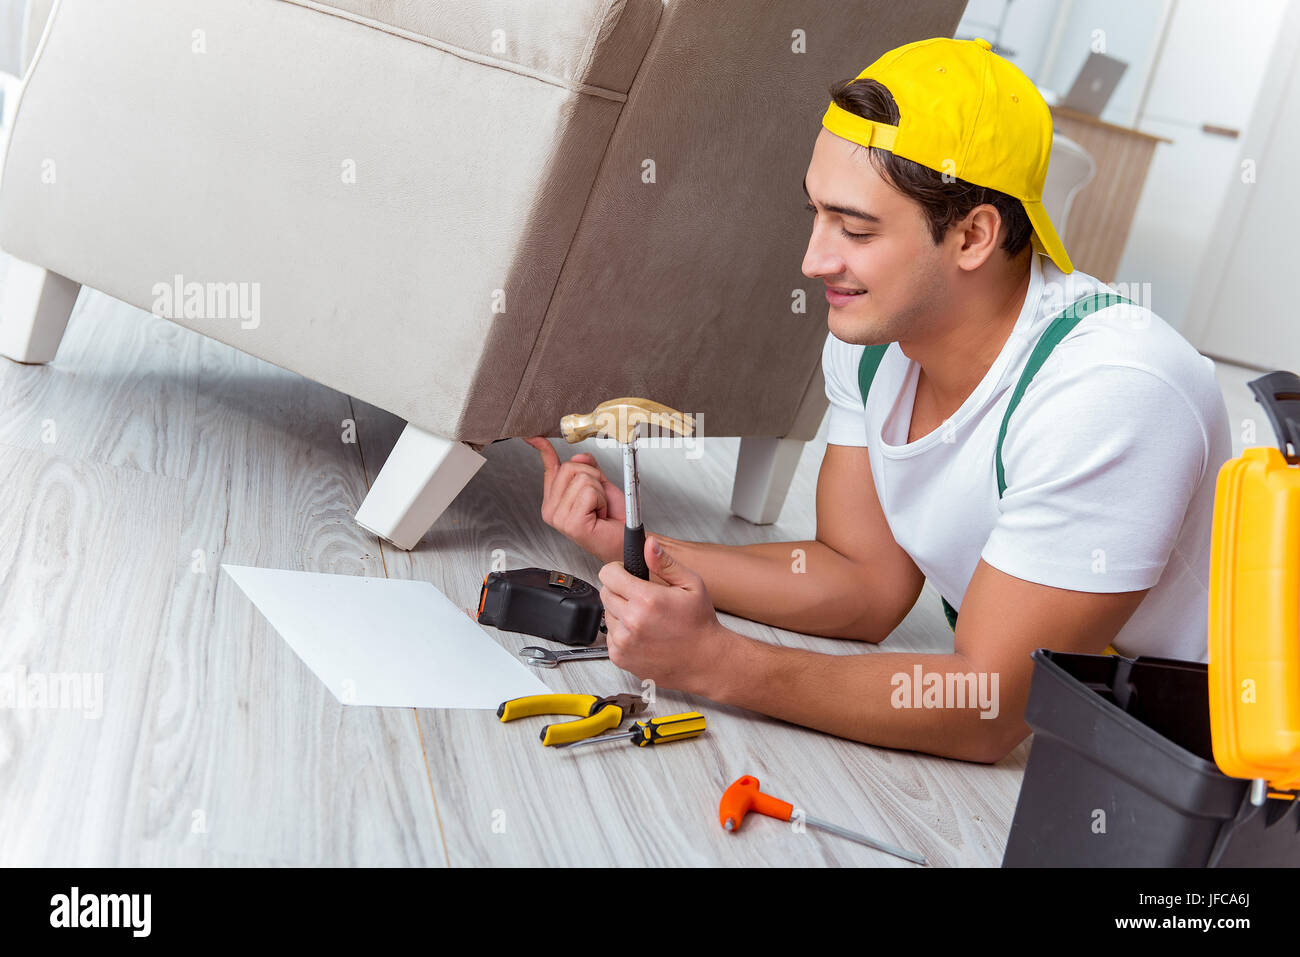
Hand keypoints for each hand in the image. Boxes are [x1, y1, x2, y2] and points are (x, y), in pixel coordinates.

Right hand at [524, 436, 626, 563]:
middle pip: (570, 468)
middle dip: (592, 477)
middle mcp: (552, 509)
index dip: (544, 450)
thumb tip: (578, 456)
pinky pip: (589, 492)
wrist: (625, 541)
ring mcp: (558, 517)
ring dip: (599, 491)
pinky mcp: (570, 523)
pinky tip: (600, 514)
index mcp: (555, 500)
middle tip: (598, 498)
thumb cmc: (614, 519)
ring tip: (600, 508)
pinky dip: (601, 500)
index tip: (535, 437)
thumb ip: (589, 469)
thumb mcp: (601, 486)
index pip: (550, 468)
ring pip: (582, 479)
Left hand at [598, 535, 734, 695]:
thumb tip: (648, 545)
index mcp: (647, 600)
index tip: (626, 573)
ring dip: (620, 612)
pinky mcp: (620, 657)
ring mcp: (624, 642)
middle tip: (641, 597)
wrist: (704, 661)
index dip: (618, 570)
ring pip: (607, 614)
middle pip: (605, 593)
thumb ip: (665, 563)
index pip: (608, 574)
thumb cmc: (699, 624)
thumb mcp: (691, 585)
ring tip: (645, 617)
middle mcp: (632, 622)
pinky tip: (642, 633)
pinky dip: (621, 632)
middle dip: (619, 590)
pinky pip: (610, 635)